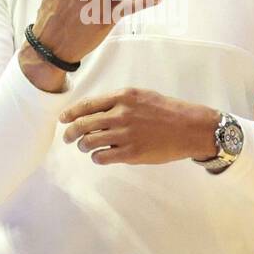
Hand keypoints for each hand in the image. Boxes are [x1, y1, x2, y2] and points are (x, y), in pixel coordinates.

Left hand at [60, 89, 219, 164]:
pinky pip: (102, 156)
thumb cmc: (166, 110)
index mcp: (122, 97)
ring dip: (84, 145)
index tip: (63, 119)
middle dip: (71, 133)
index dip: (71, 113)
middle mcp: (120, 114)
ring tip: (85, 147)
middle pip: (83, 124)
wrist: (189, 127)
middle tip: (68, 138)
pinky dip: (97, 157)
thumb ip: (118, 102)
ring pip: (90, 142)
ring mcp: (125, 134)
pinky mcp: (131, 153)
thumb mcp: (141, 96)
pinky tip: (100, 156)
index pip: (87, 105)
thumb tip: (95, 112)